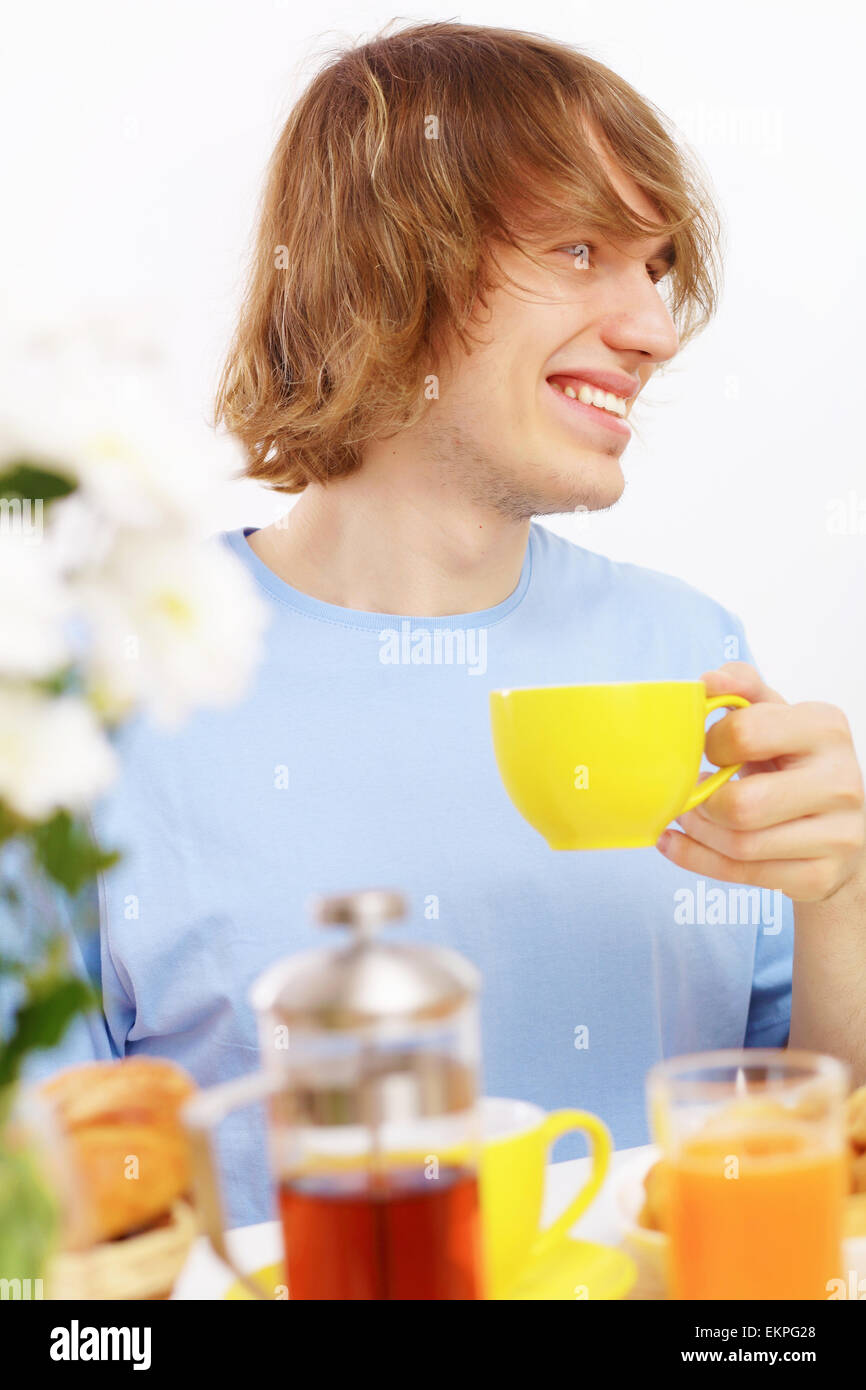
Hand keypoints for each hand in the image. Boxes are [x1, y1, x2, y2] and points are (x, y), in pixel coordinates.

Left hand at [656, 662, 865, 902]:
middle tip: (691, 792)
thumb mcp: (775, 718)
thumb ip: (742, 690)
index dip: (710, 743)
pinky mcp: (822, 875)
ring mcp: (838, 834)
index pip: (746, 733)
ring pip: (740, 845)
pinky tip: (678, 842)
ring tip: (688, 815)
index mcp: (825, 728)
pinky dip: (698, 859)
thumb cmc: (793, 763)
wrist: (835, 825)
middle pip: (742, 805)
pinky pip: (743, 875)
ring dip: (698, 832)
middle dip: (702, 802)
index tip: (707, 749)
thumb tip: (708, 681)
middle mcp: (841, 781)